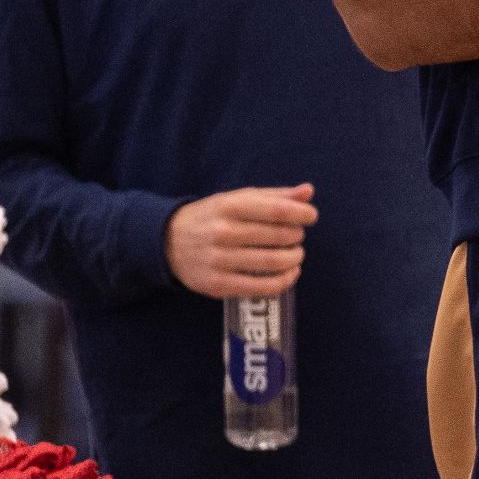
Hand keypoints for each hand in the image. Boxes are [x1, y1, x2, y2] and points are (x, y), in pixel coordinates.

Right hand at [165, 184, 316, 298]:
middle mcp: (222, 232)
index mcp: (228, 206)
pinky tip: (290, 273)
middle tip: (297, 235)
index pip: (276, 210)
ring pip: (273, 262)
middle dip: (296, 236)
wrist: (167, 242)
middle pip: (277, 236)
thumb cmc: (212, 217)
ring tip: (295, 254)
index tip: (311, 216)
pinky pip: (261, 287)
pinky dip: (284, 281)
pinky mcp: (218, 284)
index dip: (301, 213)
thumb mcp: (237, 199)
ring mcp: (219, 260)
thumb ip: (274, 196)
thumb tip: (308, 192)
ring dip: (294, 258)